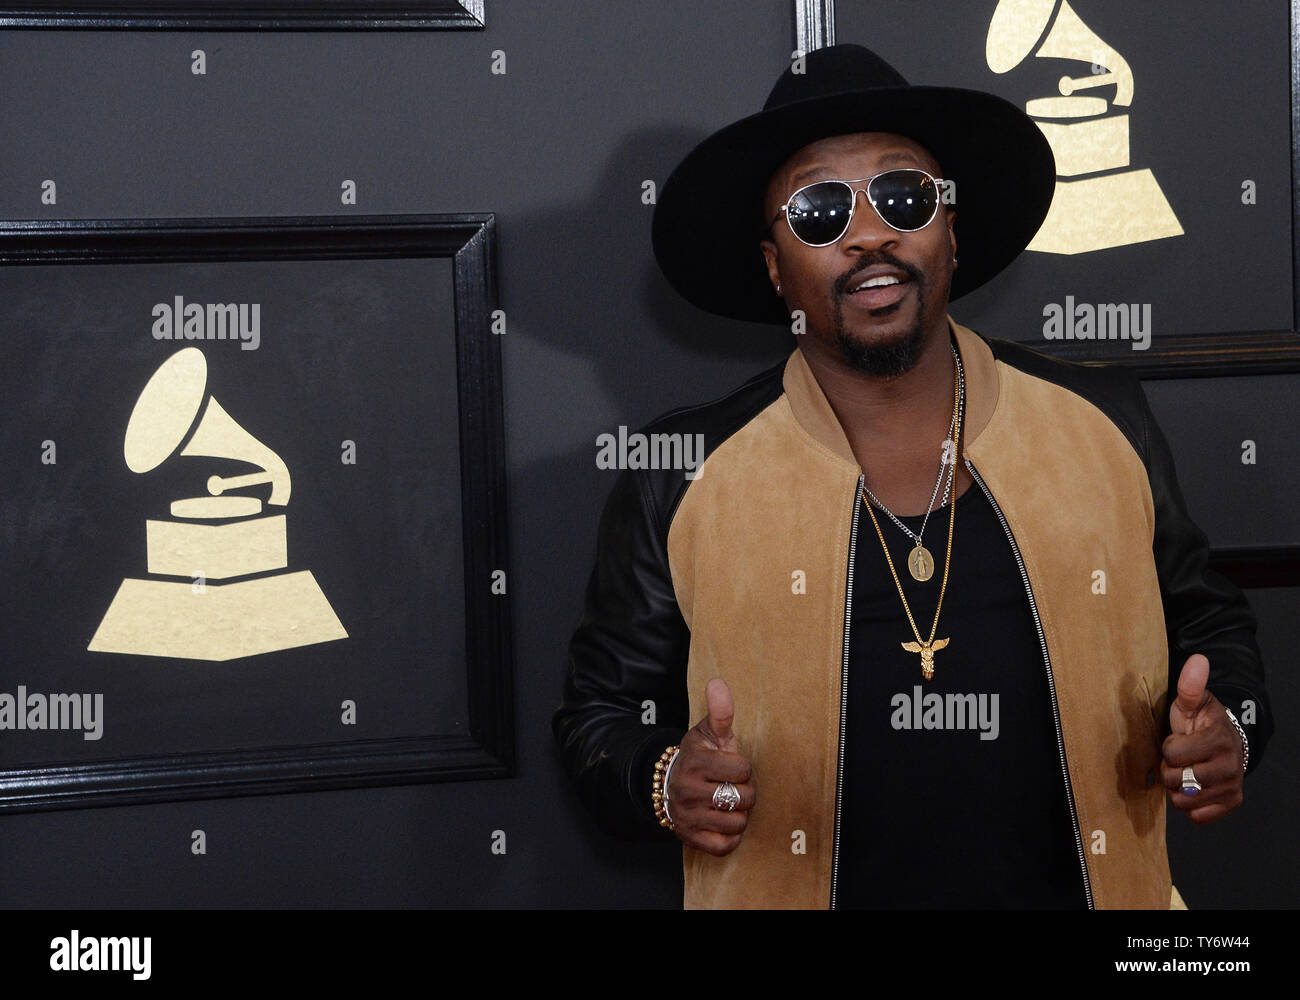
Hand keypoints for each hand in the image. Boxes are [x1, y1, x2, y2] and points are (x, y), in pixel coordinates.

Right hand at [667, 678, 755, 856]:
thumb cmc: (698, 757)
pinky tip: (723, 822)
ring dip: (739, 815)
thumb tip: (718, 683)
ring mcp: (687, 816)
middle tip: (733, 786)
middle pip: (743, 798)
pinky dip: (729, 837)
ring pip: (736, 823)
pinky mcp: (689, 838)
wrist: (668, 784)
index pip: (743, 770)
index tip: (732, 766)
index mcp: (696, 761)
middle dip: (744, 792)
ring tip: (729, 804)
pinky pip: (724, 846)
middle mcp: (688, 790)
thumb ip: (719, 712)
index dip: (744, 768)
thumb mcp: (707, 733)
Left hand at [1161, 653, 1244, 823]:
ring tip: (1186, 772)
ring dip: (1178, 788)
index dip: (1169, 747)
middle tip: (1180, 759)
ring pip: (1184, 800)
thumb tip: (1198, 658)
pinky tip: (1194, 788)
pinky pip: (1197, 817)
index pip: (1173, 754)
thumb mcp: (1193, 702)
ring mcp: (1231, 787)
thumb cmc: (1202, 722)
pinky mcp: (1231, 803)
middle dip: (1171, 769)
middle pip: (1176, 780)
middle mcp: (1229, 767)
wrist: (1228, 742)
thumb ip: (1190, 684)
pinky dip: (1191, 806)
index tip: (1179, 740)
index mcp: (1218, 740)